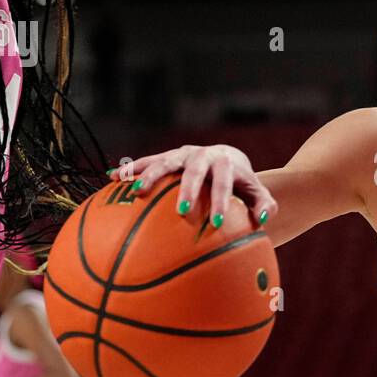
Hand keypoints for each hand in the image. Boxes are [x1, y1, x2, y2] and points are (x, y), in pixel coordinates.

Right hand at [111, 144, 278, 225]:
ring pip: (165, 162)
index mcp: (225, 162)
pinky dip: (131, 170)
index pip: (224, 181)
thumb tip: (262, 219)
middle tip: (181, 210)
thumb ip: (264, 204)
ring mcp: (181, 155)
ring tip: (136, 191)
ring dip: (151, 175)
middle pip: (194, 170)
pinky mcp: (166, 158)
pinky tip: (112, 179)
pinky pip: (146, 163)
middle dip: (188, 189)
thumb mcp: (257, 193)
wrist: (227, 159)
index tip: (218, 222)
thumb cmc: (243, 184)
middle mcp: (201, 154)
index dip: (221, 200)